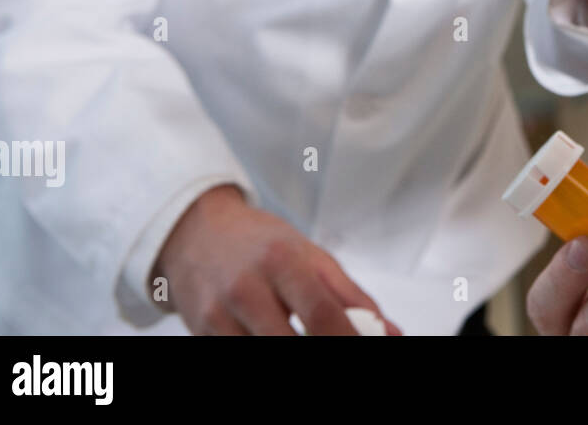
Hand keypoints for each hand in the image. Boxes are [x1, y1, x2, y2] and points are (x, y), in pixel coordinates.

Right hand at [153, 185, 401, 335]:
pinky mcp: (199, 333)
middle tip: (340, 345)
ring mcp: (217, 315)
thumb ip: (353, 297)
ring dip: (290, 354)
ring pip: (259, 352)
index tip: (368, 347)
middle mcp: (245, 288)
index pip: (321, 313)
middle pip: (288, 343)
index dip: (348, 339)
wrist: (195, 233)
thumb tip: (391, 334)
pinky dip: (262, 350)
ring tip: (306, 336)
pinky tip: (277, 335)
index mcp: (281, 261)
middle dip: (321, 350)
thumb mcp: (311, 256)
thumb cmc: (261, 244)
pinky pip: (235, 353)